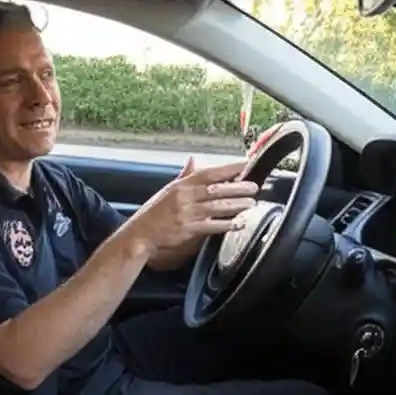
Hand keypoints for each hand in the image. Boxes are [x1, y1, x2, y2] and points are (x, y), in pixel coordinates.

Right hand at [124, 158, 258, 262]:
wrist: (140, 234)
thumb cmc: (154, 212)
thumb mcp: (168, 190)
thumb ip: (184, 175)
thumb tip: (193, 160)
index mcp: (182, 185)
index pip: (209, 173)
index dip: (228, 169)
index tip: (245, 164)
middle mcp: (185, 197)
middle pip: (216, 189)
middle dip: (238, 187)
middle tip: (254, 187)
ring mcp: (187, 213)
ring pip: (217, 207)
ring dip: (236, 205)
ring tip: (251, 203)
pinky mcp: (188, 230)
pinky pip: (212, 226)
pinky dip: (226, 224)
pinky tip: (239, 223)